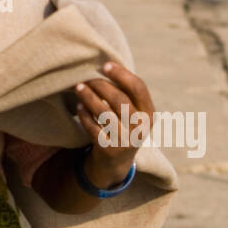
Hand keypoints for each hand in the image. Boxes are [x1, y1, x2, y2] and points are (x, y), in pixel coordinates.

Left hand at [75, 61, 154, 188]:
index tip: (105, 65)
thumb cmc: (124, 126)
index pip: (138, 88)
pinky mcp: (110, 150)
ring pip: (105, 113)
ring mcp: (126, 141)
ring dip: (89, 97)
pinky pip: (93, 128)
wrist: (117, 162)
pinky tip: (79, 106)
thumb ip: (126, 92)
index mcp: (149, 114)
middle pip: (119, 99)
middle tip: (86, 78)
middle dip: (100, 85)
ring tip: (78, 87)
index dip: (121, 74)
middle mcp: (141, 128)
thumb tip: (105, 65)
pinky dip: (84, 115)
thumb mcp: (133, 112)